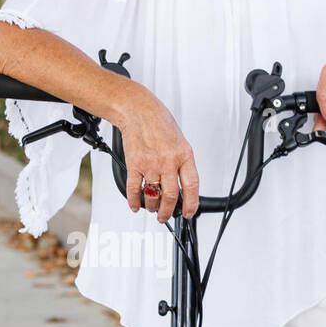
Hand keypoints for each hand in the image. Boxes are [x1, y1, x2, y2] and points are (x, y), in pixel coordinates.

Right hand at [116, 86, 199, 222]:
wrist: (138, 110)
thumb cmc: (159, 121)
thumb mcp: (180, 141)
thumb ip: (182, 162)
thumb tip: (182, 183)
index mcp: (184, 155)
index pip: (192, 186)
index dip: (191, 204)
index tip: (188, 213)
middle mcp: (168, 161)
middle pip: (171, 196)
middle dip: (168, 212)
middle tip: (166, 217)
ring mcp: (150, 164)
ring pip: (153, 195)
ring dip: (152, 207)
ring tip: (152, 208)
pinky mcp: (134, 164)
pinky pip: (134, 189)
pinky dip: (134, 201)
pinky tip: (135, 205)